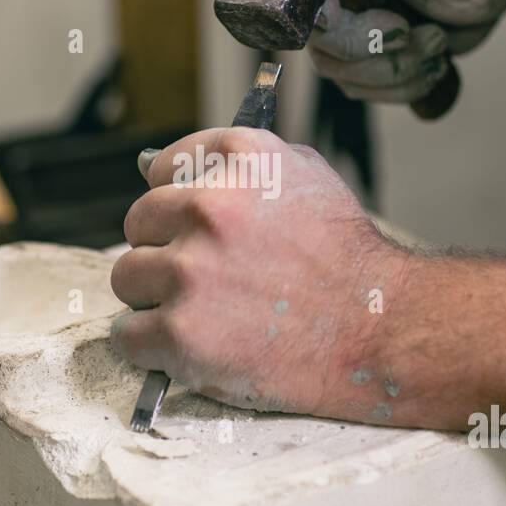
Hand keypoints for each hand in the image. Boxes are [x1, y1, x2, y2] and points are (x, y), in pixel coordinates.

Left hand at [109, 127, 412, 422]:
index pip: (160, 167)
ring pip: (127, 278)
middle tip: (207, 277)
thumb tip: (157, 167)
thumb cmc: (345, 258)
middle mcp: (209, 206)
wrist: (378, 331)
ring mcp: (190, 271)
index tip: (195, 224)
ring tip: (204, 313)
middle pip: (138, 224)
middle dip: (165, 248)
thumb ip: (236, 165)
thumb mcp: (305, 175)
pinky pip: (127, 335)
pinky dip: (150, 346)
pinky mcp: (180, 332)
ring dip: (155, 298)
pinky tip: (189, 345)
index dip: (178, 201)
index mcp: (240, 160)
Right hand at [308, 0, 505, 102]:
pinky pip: (362, 87)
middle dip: (364, 45)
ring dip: (392, 69)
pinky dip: (403, 86)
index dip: (314, 2)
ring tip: (437, 41)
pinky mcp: (362, 50)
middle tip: (409, 31)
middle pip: (316, 33)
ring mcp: (344, 17)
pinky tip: (435, 62)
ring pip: (337, 68)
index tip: (336, 16)